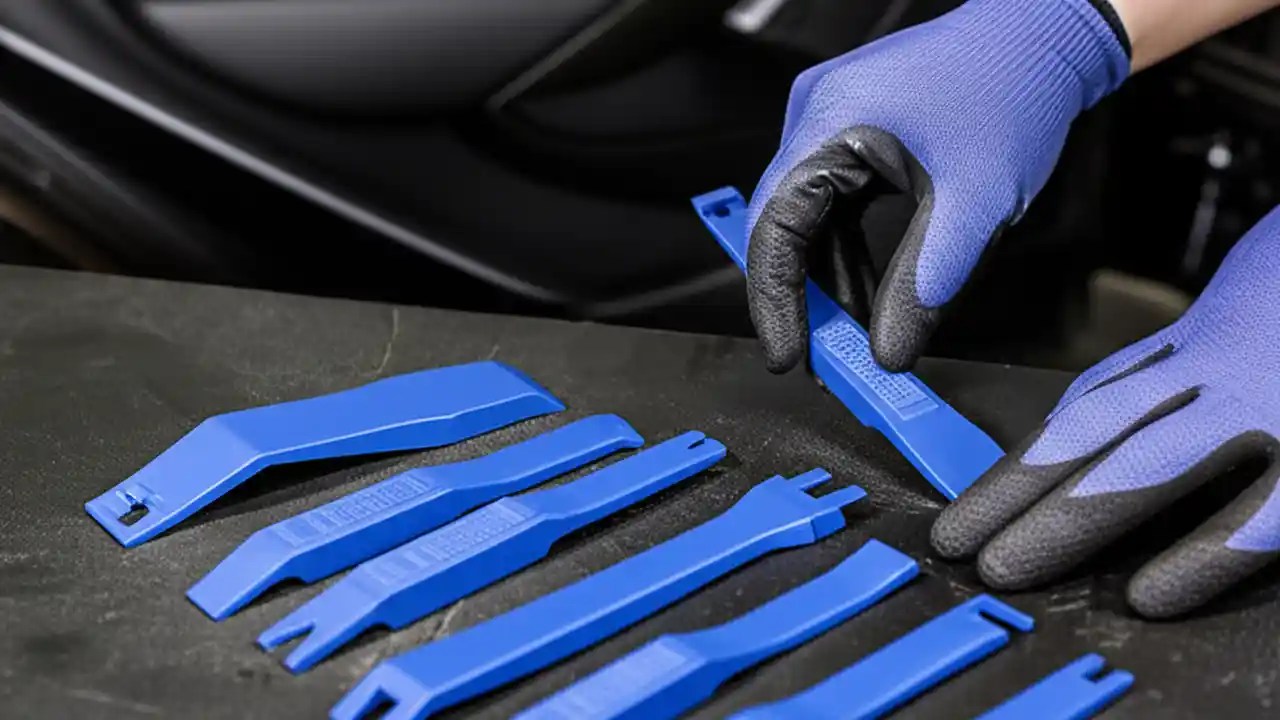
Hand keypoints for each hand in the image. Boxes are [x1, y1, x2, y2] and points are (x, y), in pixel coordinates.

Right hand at [745, 0, 1129, 372]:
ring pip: (810, 221)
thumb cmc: (1015, 89)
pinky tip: (868, 293)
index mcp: (829, 122)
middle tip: (827, 360)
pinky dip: (849, 251)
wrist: (1048, 32)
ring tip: (857, 338)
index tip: (787, 355)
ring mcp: (830, 120)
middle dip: (804, 299)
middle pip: (784, 227)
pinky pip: (833, 204)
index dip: (774, 300)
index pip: (773, 228)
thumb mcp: (975, 205)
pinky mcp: (853, 131)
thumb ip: (925, 284)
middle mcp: (815, 116)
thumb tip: (889, 352)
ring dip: (831, 281)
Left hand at [932, 207, 1279, 617]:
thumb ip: (1191, 363)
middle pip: (1094, 432)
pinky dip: (1205, 555)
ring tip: (1007, 570)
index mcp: (1209, 336)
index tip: (972, 498)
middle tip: (954, 542)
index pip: (1091, 402)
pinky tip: (1150, 596)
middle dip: (1017, 493)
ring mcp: (1277, 399)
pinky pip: (1266, 514)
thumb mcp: (1250, 305)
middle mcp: (1228, 363)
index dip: (1025, 455)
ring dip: (1068, 520)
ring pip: (1147, 465)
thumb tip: (1119, 417)